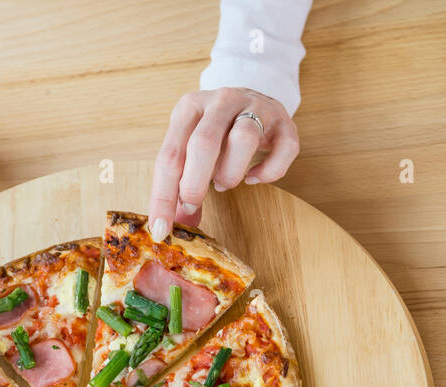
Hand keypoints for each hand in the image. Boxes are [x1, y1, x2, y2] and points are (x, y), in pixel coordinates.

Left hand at [148, 88, 298, 238]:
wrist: (252, 98)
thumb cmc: (216, 131)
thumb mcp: (190, 147)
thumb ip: (181, 182)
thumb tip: (179, 222)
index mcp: (190, 107)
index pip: (170, 155)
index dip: (163, 195)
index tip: (161, 228)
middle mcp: (221, 102)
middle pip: (204, 143)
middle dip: (194, 184)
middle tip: (191, 206)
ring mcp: (256, 108)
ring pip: (244, 139)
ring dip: (230, 173)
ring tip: (223, 183)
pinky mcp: (284, 121)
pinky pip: (284, 149)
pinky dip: (269, 172)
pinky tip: (254, 178)